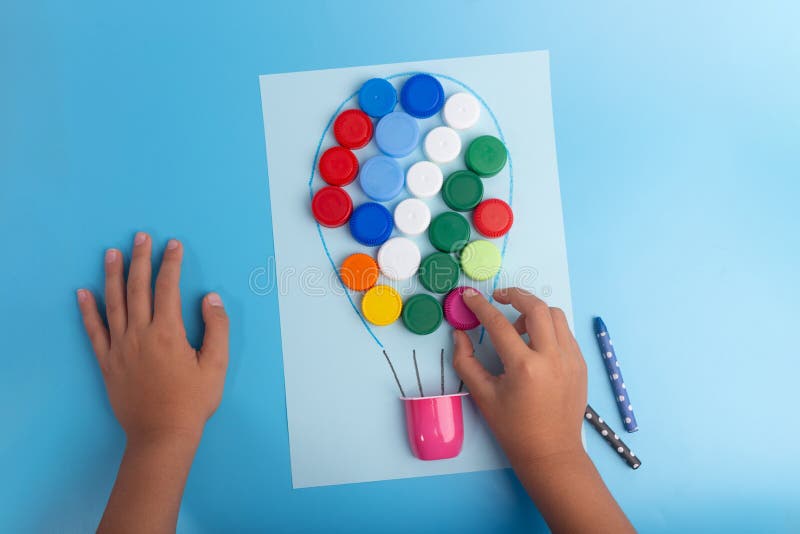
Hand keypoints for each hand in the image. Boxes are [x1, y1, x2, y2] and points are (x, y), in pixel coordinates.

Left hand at [76, 232, 228, 443]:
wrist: (162, 434)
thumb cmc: (192, 401)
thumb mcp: (216, 365)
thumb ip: (216, 329)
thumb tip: (210, 298)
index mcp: (168, 332)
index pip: (168, 288)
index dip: (171, 264)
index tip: (173, 244)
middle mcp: (140, 334)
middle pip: (138, 288)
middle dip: (141, 259)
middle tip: (141, 236)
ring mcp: (120, 347)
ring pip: (114, 303)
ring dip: (113, 275)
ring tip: (112, 253)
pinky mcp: (107, 362)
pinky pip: (94, 331)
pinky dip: (87, 311)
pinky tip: (82, 293)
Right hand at [453, 287, 633, 532]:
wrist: (551, 452)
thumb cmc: (513, 428)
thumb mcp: (483, 395)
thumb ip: (465, 361)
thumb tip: (459, 334)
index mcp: (524, 367)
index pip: (498, 324)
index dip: (480, 306)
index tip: (470, 296)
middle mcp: (552, 358)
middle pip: (536, 307)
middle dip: (515, 295)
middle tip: (498, 298)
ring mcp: (571, 359)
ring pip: (555, 316)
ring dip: (534, 312)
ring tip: (517, 328)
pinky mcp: (580, 364)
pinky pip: (564, 333)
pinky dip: (548, 329)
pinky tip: (534, 343)